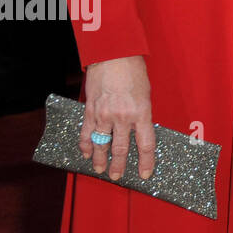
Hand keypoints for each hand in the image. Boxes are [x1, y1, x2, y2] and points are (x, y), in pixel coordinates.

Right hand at [81, 55, 155, 180]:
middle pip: (122, 149)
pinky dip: (86, 145)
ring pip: (101, 144)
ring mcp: (104, 115)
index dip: (146, 162)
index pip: (146, 144)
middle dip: (120, 165)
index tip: (146, 173)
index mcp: (141, 113)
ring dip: (100, 159)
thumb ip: (141, 114)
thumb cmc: (133, 72)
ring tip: (99, 169)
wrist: (113, 56)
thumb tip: (138, 131)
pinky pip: (86, 133)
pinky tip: (86, 153)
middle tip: (117, 176)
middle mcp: (122, 117)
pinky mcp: (90, 111)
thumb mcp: (146, 94)